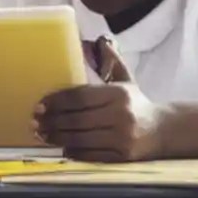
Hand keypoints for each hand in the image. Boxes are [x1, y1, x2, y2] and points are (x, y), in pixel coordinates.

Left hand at [34, 38, 171, 161]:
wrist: (163, 130)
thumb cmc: (136, 103)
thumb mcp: (127, 80)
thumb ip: (113, 61)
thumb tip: (102, 40)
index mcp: (119, 93)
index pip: (80, 97)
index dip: (57, 101)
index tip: (39, 104)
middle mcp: (121, 116)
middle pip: (76, 119)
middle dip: (51, 121)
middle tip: (34, 122)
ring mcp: (122, 139)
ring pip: (80, 139)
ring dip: (57, 137)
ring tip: (41, 135)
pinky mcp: (121, 157)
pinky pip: (90, 155)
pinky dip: (73, 152)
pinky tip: (61, 147)